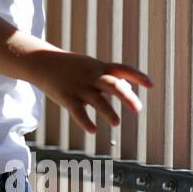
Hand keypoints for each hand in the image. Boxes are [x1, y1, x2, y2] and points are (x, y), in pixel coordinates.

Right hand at [29, 51, 152, 134]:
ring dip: (108, 112)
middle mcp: (91, 76)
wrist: (41, 61)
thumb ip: (109, 77)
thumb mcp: (90, 66)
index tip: (151, 85)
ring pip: (97, 100)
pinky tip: (93, 130)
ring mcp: (78, 87)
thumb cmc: (70, 66)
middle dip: (126, 96)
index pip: (122, 69)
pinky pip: (78, 111)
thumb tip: (129, 89)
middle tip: (138, 109)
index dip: (137, 76)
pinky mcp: (66, 97)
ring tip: (116, 123)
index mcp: (99, 68)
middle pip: (112, 84)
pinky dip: (86, 121)